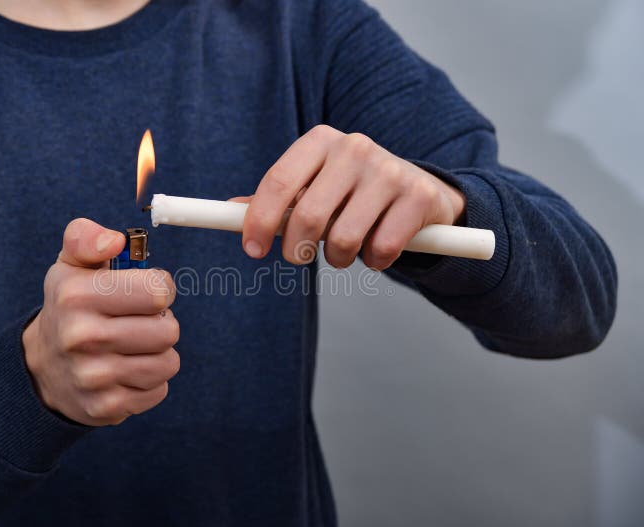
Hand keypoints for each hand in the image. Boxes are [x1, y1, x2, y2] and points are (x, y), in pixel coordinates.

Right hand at [23, 218, 179, 426]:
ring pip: (168, 363)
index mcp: (76, 295)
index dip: (160, 288)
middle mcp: (82, 337)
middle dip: (160, 322)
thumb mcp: (70, 265)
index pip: (157, 291)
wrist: (41, 369)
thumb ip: (86, 238)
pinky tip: (125, 371)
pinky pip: (159, 390)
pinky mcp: (106, 408)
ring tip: (133, 346)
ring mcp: (93, 377)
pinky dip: (149, 381)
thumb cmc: (70, 307)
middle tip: (138, 321)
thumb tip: (114, 242)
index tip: (146, 291)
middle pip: (168, 330)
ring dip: (158, 353)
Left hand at [238, 125, 465, 269]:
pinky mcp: (418, 197)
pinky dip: (375, 261)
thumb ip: (277, 199)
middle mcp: (354, 148)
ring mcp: (389, 171)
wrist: (420, 191)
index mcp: (320, 140)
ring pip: (343, 239)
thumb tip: (230, 210)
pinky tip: (379, 248)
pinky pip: (381, 249)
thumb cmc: (353, 192)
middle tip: (299, 257)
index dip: (259, 221)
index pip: (279, 182)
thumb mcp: (314, 187)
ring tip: (344, 250)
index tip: (252, 250)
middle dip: (296, 250)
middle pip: (308, 216)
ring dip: (337, 258)